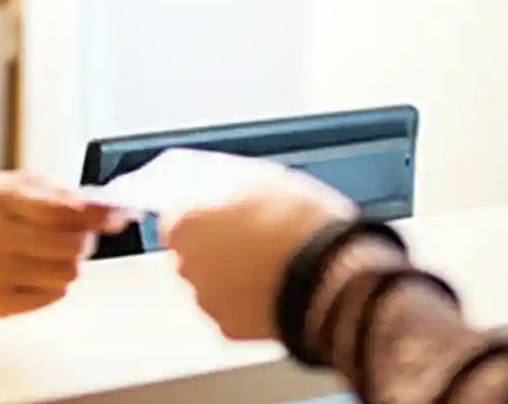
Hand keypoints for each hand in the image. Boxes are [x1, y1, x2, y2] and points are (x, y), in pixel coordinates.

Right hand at [0, 171, 112, 316]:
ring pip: (67, 274)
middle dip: (85, 239)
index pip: (65, 211)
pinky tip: (36, 269)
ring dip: (72, 262)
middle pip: (72, 246)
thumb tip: (109, 210)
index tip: (119, 215)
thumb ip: (60, 194)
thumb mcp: (13, 185)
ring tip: (54, 251)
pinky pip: (52, 297)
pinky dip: (55, 282)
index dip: (99, 214)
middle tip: (79, 234)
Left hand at [162, 170, 357, 339]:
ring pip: (211, 282)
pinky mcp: (229, 329)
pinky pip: (232, 310)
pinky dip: (247, 301)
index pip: (174, 215)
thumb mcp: (257, 178)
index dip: (201, 213)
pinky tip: (275, 287)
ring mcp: (206, 298)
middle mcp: (186, 262)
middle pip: (192, 250)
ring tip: (272, 263)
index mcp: (185, 220)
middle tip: (254, 237)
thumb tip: (204, 182)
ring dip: (231, 274)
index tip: (221, 214)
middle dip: (215, 244)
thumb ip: (219, 183)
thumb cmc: (301, 221)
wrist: (333, 275)